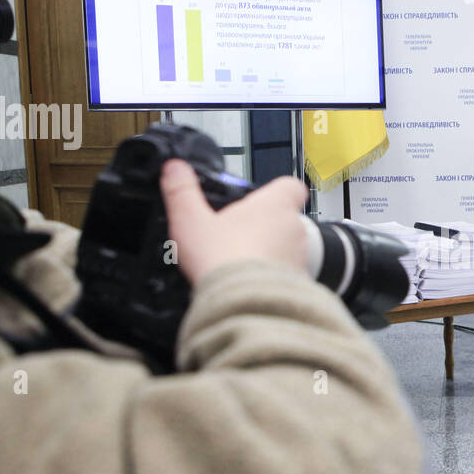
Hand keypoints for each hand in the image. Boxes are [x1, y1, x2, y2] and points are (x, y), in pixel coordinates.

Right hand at [160, 159, 308, 284]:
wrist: (246, 304)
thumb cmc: (224, 261)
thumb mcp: (190, 221)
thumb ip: (182, 191)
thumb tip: (174, 169)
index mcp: (273, 205)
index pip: (290, 186)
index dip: (277, 189)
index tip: (261, 197)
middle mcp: (294, 229)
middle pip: (286, 218)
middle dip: (266, 226)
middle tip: (239, 235)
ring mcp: (300, 258)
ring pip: (288, 248)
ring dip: (270, 253)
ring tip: (241, 263)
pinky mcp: (299, 284)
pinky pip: (288, 277)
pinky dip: (272, 279)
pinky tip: (249, 285)